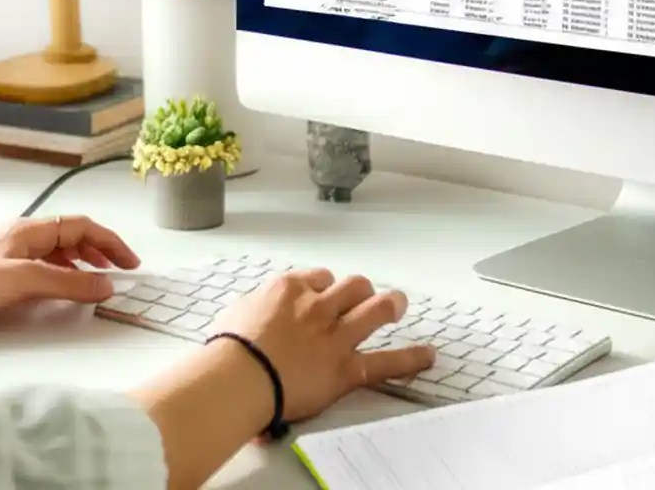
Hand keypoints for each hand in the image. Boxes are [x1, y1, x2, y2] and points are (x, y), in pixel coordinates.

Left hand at [0, 215, 139, 330]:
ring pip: (57, 252)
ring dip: (82, 263)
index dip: (111, 242)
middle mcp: (22, 238)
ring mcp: (9, 256)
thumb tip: (107, 286)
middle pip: (72, 235)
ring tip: (97, 280)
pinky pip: (42, 269)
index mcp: (30, 230)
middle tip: (121, 270)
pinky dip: (62, 276)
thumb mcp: (22, 280)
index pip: (83, 226)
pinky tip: (61, 291)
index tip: (131, 263)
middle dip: (100, 250)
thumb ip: (66, 284)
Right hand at [131, 268, 435, 489]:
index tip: (321, 294)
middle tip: (364, 294)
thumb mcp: (233, 314)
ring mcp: (335, 335)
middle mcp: (317, 306)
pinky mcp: (346, 367)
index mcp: (288, 289)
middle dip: (360, 289)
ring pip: (374, 310)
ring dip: (389, 304)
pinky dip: (410, 358)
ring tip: (398, 304)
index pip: (316, 278)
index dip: (322, 287)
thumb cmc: (227, 349)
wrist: (237, 377)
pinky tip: (428, 355)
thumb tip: (253, 313)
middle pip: (351, 286)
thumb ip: (253, 308)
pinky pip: (385, 361)